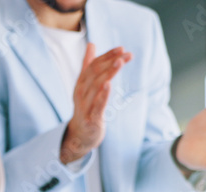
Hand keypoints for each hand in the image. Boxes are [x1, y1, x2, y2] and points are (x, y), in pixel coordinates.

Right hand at [61, 44, 132, 163]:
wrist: (80, 134)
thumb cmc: (85, 106)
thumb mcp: (86, 85)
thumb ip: (87, 64)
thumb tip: (91, 44)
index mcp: (81, 83)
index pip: (93, 65)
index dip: (107, 56)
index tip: (121, 48)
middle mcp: (80, 93)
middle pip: (94, 74)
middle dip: (110, 62)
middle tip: (125, 54)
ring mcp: (84, 106)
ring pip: (96, 87)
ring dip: (108, 74)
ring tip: (119, 63)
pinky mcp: (90, 119)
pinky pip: (96, 106)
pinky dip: (102, 96)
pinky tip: (109, 86)